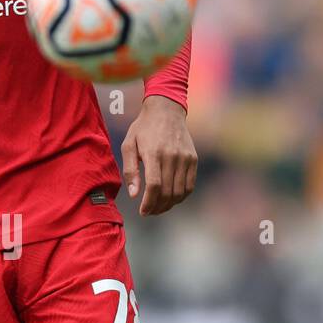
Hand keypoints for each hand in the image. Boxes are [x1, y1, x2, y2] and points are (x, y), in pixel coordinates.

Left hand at [121, 95, 197, 215]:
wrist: (166, 110)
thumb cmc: (143, 128)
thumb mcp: (129, 145)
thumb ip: (130, 170)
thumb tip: (134, 194)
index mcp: (154, 153)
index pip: (154, 186)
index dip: (149, 203)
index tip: (143, 211)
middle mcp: (172, 156)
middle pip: (168, 192)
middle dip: (157, 207)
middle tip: (149, 212)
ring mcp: (185, 158)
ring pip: (179, 192)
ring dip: (169, 205)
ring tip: (158, 208)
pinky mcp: (193, 159)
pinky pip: (190, 185)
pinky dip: (181, 197)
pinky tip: (171, 199)